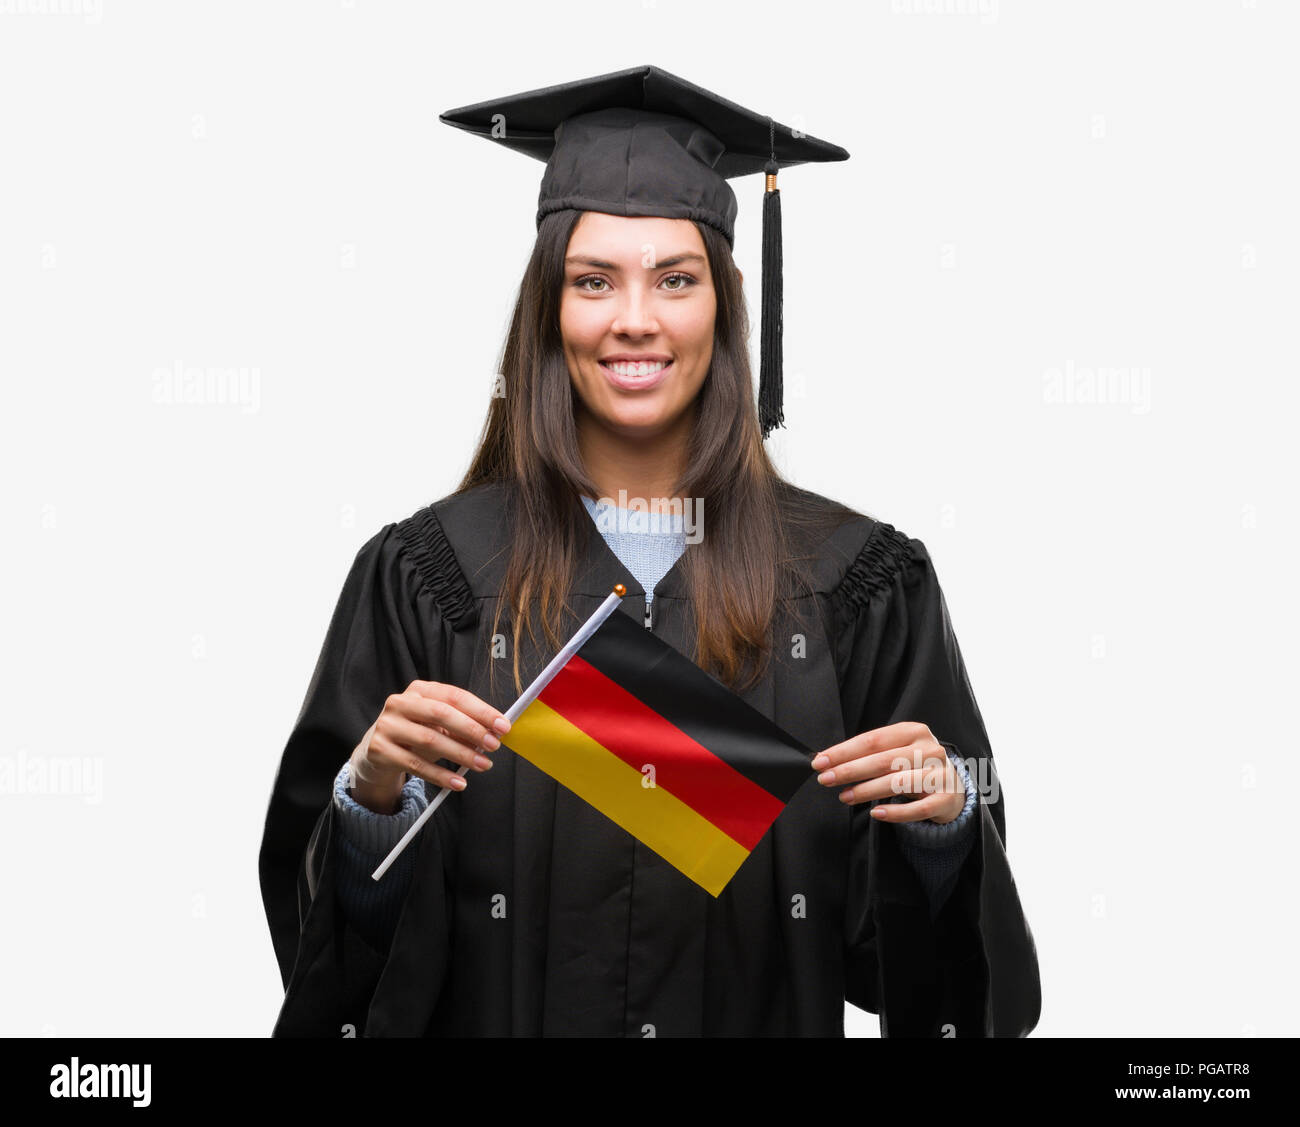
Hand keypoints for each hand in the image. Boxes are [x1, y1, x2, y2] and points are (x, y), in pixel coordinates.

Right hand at [348, 680, 511, 813]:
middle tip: (493, 745)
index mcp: (419, 690)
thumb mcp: (439, 727)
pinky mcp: (379, 749)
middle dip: (471, 730)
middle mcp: (400, 702)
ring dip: (460, 754)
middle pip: (441, 714)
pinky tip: (458, 782)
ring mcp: (387, 725)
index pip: (455, 696)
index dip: (481, 711)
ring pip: (429, 739)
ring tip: (482, 765)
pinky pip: (415, 764)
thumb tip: (493, 735)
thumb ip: (463, 728)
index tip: (503, 726)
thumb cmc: (415, 734)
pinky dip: (440, 775)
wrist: (376, 752)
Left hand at [810, 721, 964, 823]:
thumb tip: (828, 760)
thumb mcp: (896, 752)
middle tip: (826, 779)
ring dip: (866, 790)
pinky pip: (918, 809)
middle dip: (849, 770)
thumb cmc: (915, 767)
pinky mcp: (946, 799)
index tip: (821, 761)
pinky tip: (875, 813)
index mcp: (914, 732)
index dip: (844, 751)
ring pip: (898, 783)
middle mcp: (929, 749)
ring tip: (844, 796)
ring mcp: (940, 774)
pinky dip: (895, 812)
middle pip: (882, 760)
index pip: (873, 740)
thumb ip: (868, 754)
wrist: (952, 787)